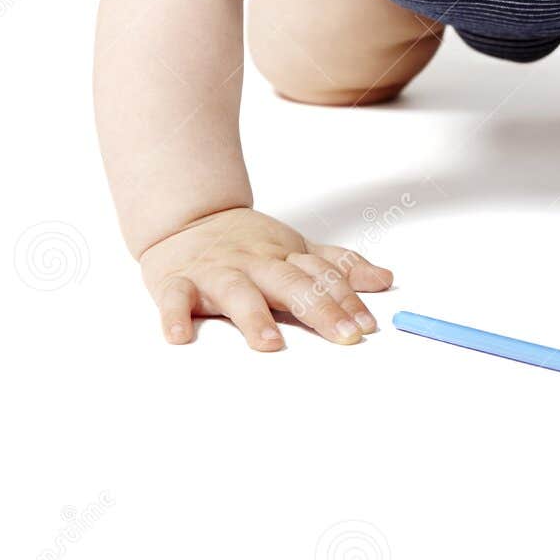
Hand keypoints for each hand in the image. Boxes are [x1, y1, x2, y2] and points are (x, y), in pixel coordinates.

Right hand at [139, 207, 392, 349]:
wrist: (186, 217)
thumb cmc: (246, 241)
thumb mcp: (295, 249)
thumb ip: (338, 266)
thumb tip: (384, 280)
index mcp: (283, 257)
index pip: (321, 276)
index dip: (346, 299)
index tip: (367, 326)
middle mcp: (254, 263)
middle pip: (290, 285)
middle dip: (319, 309)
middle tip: (344, 336)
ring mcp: (215, 272)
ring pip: (237, 293)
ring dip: (253, 317)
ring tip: (271, 343)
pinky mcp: (176, 282)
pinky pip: (175, 299)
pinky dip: (174, 316)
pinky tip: (180, 337)